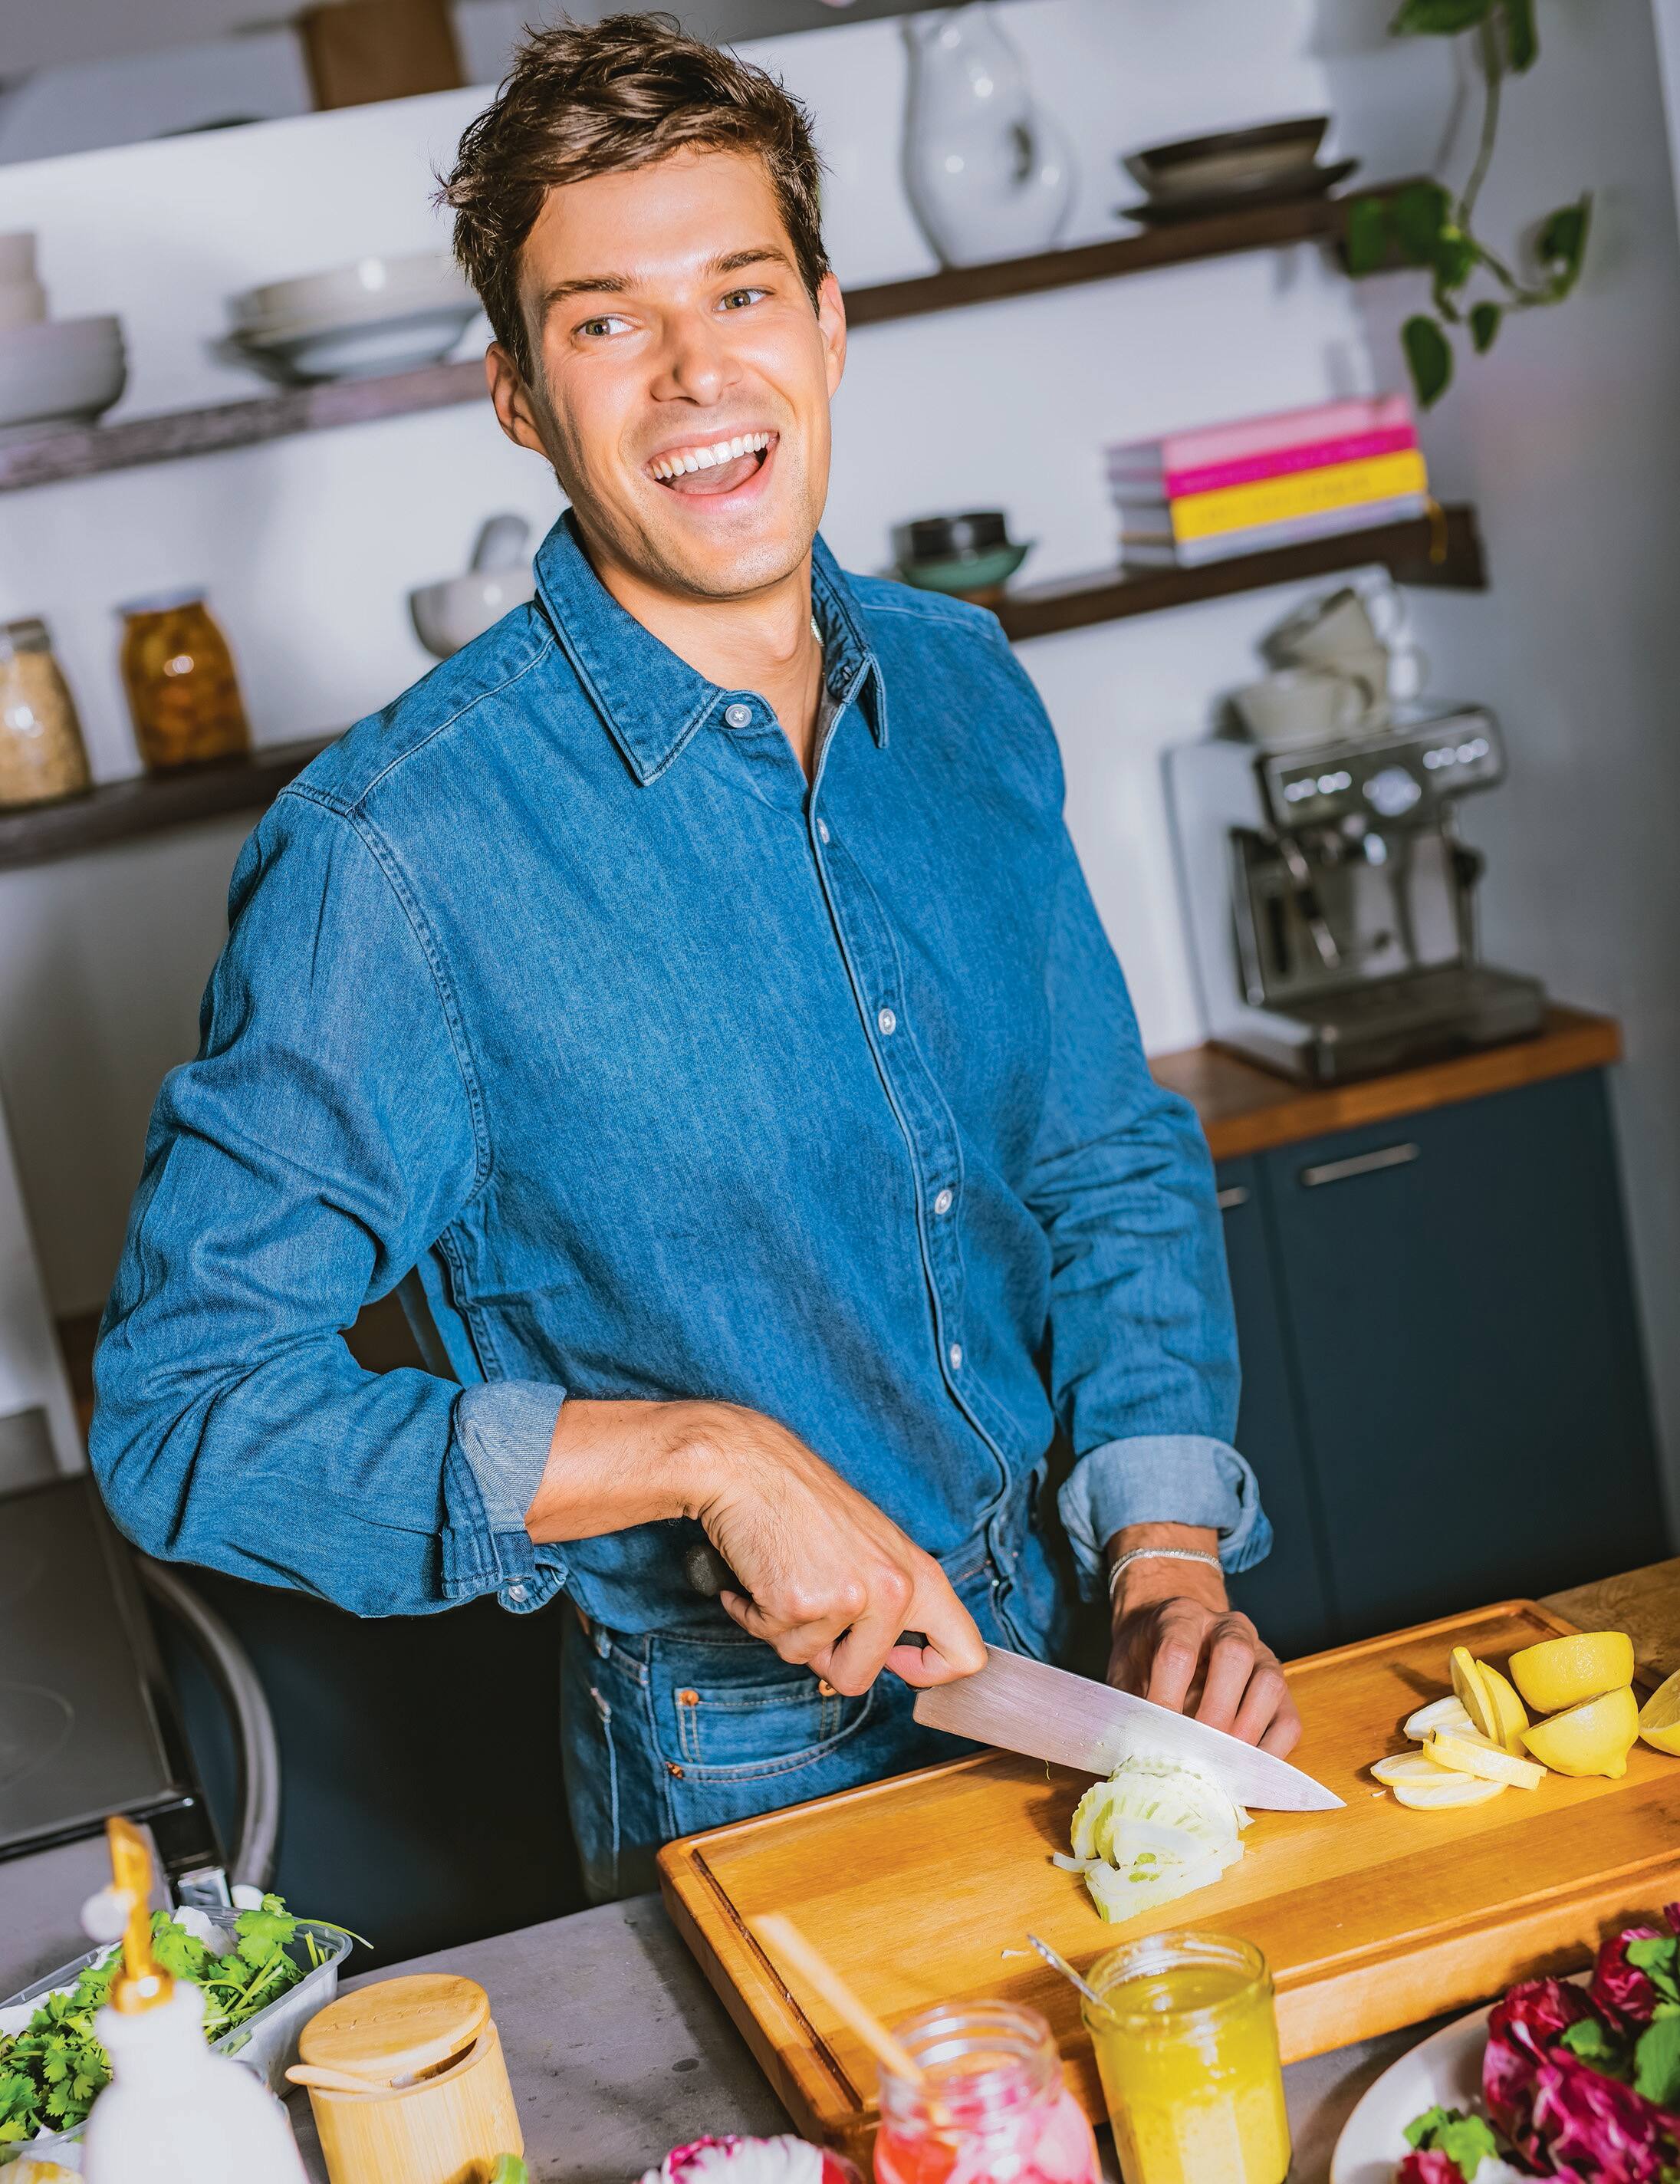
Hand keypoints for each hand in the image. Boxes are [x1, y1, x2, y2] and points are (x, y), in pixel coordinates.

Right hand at [529, 1397, 985, 1694]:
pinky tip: (759, 1572)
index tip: (900, 1666)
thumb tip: (900, 1658)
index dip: (929, 1674)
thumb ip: (893, 1599)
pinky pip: (769, 1638)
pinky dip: (753, 1613)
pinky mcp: (799, 1604)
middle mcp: (892, 1589)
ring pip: (807, 1660)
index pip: (964, 1654)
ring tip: (784, 1574)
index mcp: (919, 1576)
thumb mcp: (873, 1547)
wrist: (748, 1468)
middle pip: (861, 1678)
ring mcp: (847, 1599)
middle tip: (812, 1609)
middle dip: (826, 1658)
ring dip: (784, 1627)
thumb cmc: (803, 1503)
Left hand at [1106, 1525, 1300, 1757]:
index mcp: (1181, 1616)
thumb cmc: (1146, 1658)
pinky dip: (1272, 1750)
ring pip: (1269, 1684)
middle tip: (1197, 1750)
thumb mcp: (1126, 1669)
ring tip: (1223, 1764)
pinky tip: (1247, 1771)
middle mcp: (1227, 1627)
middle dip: (1216, 1709)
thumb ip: (1129, 1702)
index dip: (1166, 1696)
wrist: (1172, 1636)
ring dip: (1247, 1730)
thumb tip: (1131, 1751)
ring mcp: (1260, 1654)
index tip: (1155, 1735)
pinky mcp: (1280, 1687)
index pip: (1178, 1651)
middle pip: (1234, 1655)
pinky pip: (1288, 1719)